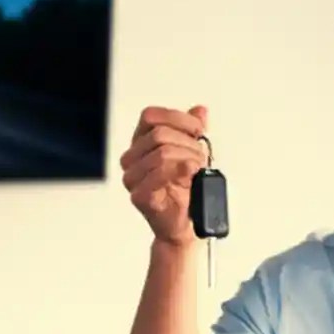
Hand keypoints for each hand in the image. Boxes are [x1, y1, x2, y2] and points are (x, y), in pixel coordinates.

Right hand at [121, 104, 209, 246]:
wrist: (185, 223)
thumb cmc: (185, 191)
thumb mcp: (195, 154)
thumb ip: (194, 131)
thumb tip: (200, 110)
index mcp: (141, 143)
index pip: (151, 116)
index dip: (178, 119)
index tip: (198, 129)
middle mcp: (133, 158)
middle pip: (159, 134)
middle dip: (188, 143)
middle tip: (201, 157)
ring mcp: (133, 177)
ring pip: (161, 153)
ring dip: (187, 158)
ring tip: (197, 169)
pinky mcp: (139, 195)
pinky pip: (157, 175)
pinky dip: (179, 171)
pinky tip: (189, 174)